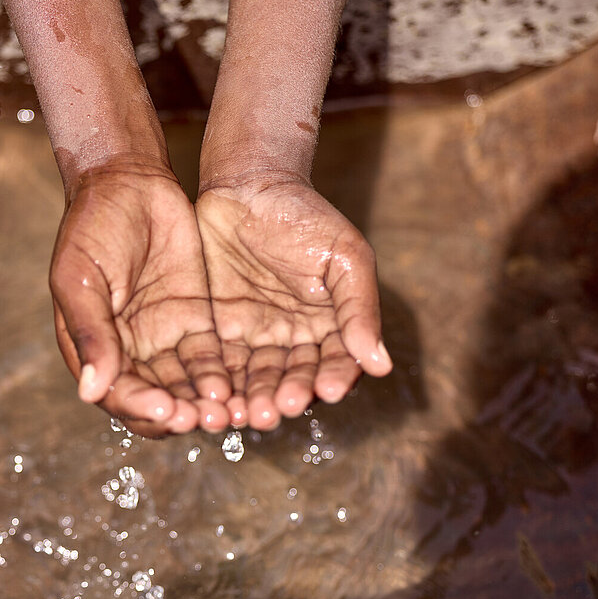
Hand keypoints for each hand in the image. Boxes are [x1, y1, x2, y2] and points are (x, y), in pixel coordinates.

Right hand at [50, 158, 231, 435]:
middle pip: (157, 401)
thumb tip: (92, 391)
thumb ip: (91, 334)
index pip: (118, 395)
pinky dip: (222, 379)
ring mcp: (165, 339)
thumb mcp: (80, 279)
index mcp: (93, 349)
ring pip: (187, 387)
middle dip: (180, 414)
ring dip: (204, 404)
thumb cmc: (91, 226)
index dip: (141, 408)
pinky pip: (212, 361)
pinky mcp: (197, 322)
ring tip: (229, 411)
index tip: (167, 410)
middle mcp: (130, 352)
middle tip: (206, 419)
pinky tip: (239, 387)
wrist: (128, 182)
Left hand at [195, 172, 391, 429]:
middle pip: (293, 379)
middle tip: (276, 410)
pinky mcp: (218, 332)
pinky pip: (220, 365)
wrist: (248, 184)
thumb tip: (381, 366)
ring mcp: (255, 338)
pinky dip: (219, 384)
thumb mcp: (344, 257)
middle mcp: (294, 340)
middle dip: (285, 397)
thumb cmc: (307, 216)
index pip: (335, 364)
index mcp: (331, 327)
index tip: (325, 390)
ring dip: (252, 400)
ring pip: (255, 379)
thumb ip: (359, 310)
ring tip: (248, 413)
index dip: (331, 378)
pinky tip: (216, 397)